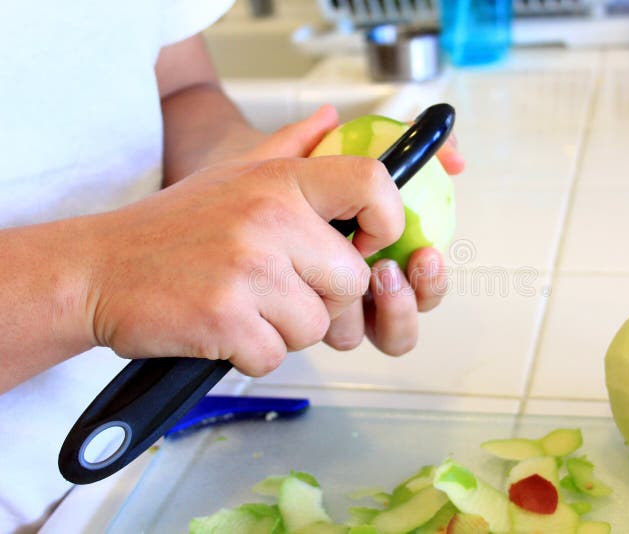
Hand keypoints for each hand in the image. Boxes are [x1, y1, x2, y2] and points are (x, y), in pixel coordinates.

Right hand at [84, 156, 403, 375]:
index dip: (388, 220)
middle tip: (278, 288)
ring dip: (285, 330)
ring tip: (245, 304)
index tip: (368, 240)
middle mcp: (269, 219)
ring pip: (318, 327)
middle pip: (352, 281)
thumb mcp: (233, 174)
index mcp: (280, 181)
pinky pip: (275, 357)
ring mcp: (247, 270)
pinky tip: (223, 327)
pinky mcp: (225, 319)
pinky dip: (251, 353)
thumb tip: (330, 120)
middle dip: (323, 298)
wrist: (98, 269)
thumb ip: (290, 146)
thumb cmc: (173, 227)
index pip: (373, 184)